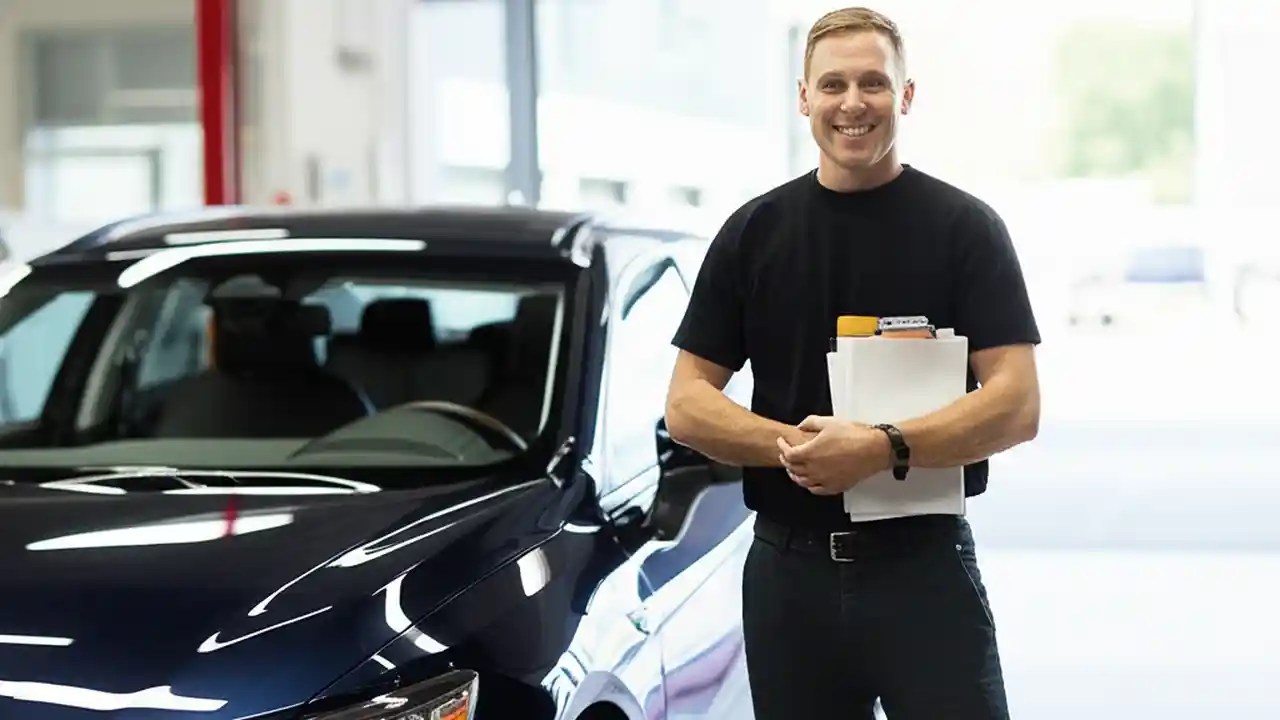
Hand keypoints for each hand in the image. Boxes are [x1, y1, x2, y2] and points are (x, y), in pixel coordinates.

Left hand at [776, 416, 890, 494]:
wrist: (875, 449)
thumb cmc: (854, 435)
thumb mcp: (829, 422)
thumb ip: (810, 423)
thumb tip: (800, 426)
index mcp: (810, 453)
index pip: (788, 454)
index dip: (782, 447)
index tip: (781, 441)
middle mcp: (814, 469)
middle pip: (793, 469)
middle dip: (786, 460)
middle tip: (785, 454)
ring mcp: (824, 480)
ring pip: (802, 482)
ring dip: (795, 475)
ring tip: (793, 469)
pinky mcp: (836, 486)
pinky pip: (817, 490)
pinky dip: (809, 486)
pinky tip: (810, 482)